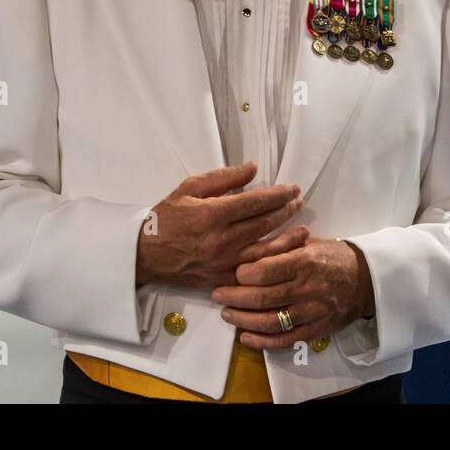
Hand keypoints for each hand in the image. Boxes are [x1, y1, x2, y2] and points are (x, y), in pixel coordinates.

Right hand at [135, 162, 307, 288]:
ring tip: (304, 230)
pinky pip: (254, 274)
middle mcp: (220, 240)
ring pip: (265, 252)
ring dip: (288, 240)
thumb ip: (224, 177)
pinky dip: (273, 264)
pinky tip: (286, 256)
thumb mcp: (190, 188)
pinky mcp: (222, 280)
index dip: (280, 194)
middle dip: (287, 211)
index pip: (256, 202)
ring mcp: (222, 263)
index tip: (294, 188)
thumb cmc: (167, 217)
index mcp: (212, 215)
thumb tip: (254, 169)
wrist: (144, 255)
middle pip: (265, 224)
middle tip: (299, 202)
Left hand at [211, 236, 375, 347]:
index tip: (233, 272)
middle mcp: (307, 288)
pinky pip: (285, 340)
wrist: (366, 280)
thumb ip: (282, 245)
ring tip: (227, 314)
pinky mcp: (316, 330)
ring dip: (243, 320)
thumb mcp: (311, 243)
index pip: (264, 270)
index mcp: (305, 262)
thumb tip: (250, 247)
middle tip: (217, 294)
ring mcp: (312, 312)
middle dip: (234, 297)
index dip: (242, 274)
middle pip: (261, 297)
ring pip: (269, 321)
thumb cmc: (334, 257)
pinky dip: (262, 342)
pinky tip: (246, 337)